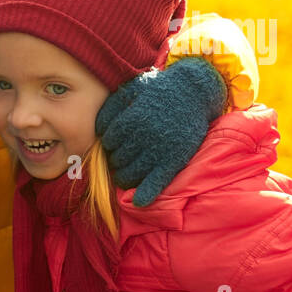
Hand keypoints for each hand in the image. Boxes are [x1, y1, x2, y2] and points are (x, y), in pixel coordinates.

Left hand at [95, 58, 226, 206]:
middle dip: (116, 159)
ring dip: (124, 176)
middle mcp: (145, 136)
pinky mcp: (175, 160)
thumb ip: (111, 109)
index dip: (109, 143)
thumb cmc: (158, 90)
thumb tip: (97, 131)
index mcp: (133, 119)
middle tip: (122, 156)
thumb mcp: (131, 91)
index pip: (108, 142)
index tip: (115, 142)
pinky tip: (139, 202)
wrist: (194, 91)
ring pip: (132, 174)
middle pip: (118, 159)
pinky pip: (157, 182)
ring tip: (125, 172)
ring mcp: (160, 150)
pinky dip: (147, 194)